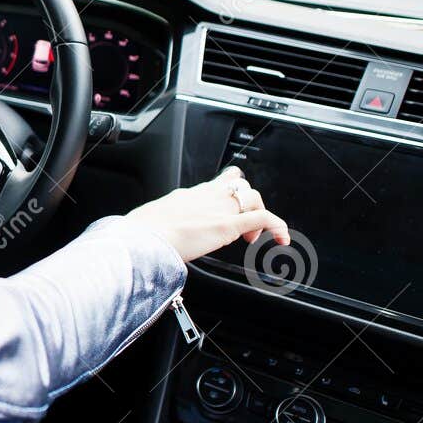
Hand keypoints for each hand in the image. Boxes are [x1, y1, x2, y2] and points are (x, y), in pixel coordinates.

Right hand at [124, 166, 290, 264]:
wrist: (143, 239)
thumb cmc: (141, 234)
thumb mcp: (148, 221)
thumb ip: (157, 223)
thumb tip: (148, 232)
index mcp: (187, 196)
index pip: (216, 184)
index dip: (227, 191)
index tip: (229, 203)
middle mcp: (206, 196)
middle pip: (238, 186)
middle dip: (245, 204)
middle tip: (242, 228)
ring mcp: (219, 209)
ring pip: (253, 197)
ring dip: (258, 215)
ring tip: (251, 238)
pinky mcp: (229, 225)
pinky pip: (263, 218)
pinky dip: (278, 227)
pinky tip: (282, 238)